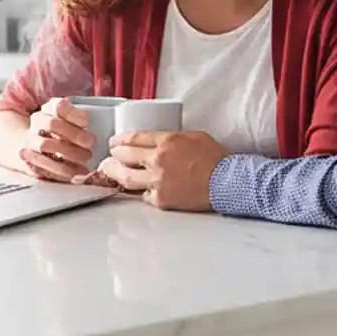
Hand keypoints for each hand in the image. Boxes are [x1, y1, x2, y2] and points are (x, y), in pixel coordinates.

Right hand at [19, 97, 97, 182]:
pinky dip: (60, 171)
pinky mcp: (28, 161)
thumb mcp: (70, 121)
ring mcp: (29, 141)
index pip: (59, 106)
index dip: (74, 114)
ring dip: (68, 154)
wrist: (31, 143)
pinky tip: (75, 174)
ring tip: (85, 159)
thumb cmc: (60, 132)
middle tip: (90, 144)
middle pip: (51, 124)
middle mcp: (37, 123)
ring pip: (44, 145)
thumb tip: (105, 128)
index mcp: (49, 109)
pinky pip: (42, 166)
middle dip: (74, 134)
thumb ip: (82, 123)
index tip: (88, 123)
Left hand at [99, 131, 227, 211]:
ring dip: (114, 173)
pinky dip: (138, 191)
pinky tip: (134, 188)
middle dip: (113, 155)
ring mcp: (158, 181)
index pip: (134, 138)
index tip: (114, 142)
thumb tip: (156, 142)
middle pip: (124, 156)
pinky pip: (142, 195)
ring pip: (126, 177)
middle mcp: (158, 160)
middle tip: (109, 156)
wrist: (227, 182)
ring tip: (109, 171)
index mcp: (167, 141)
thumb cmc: (215, 158)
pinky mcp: (161, 199)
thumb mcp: (193, 136)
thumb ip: (171, 138)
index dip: (119, 140)